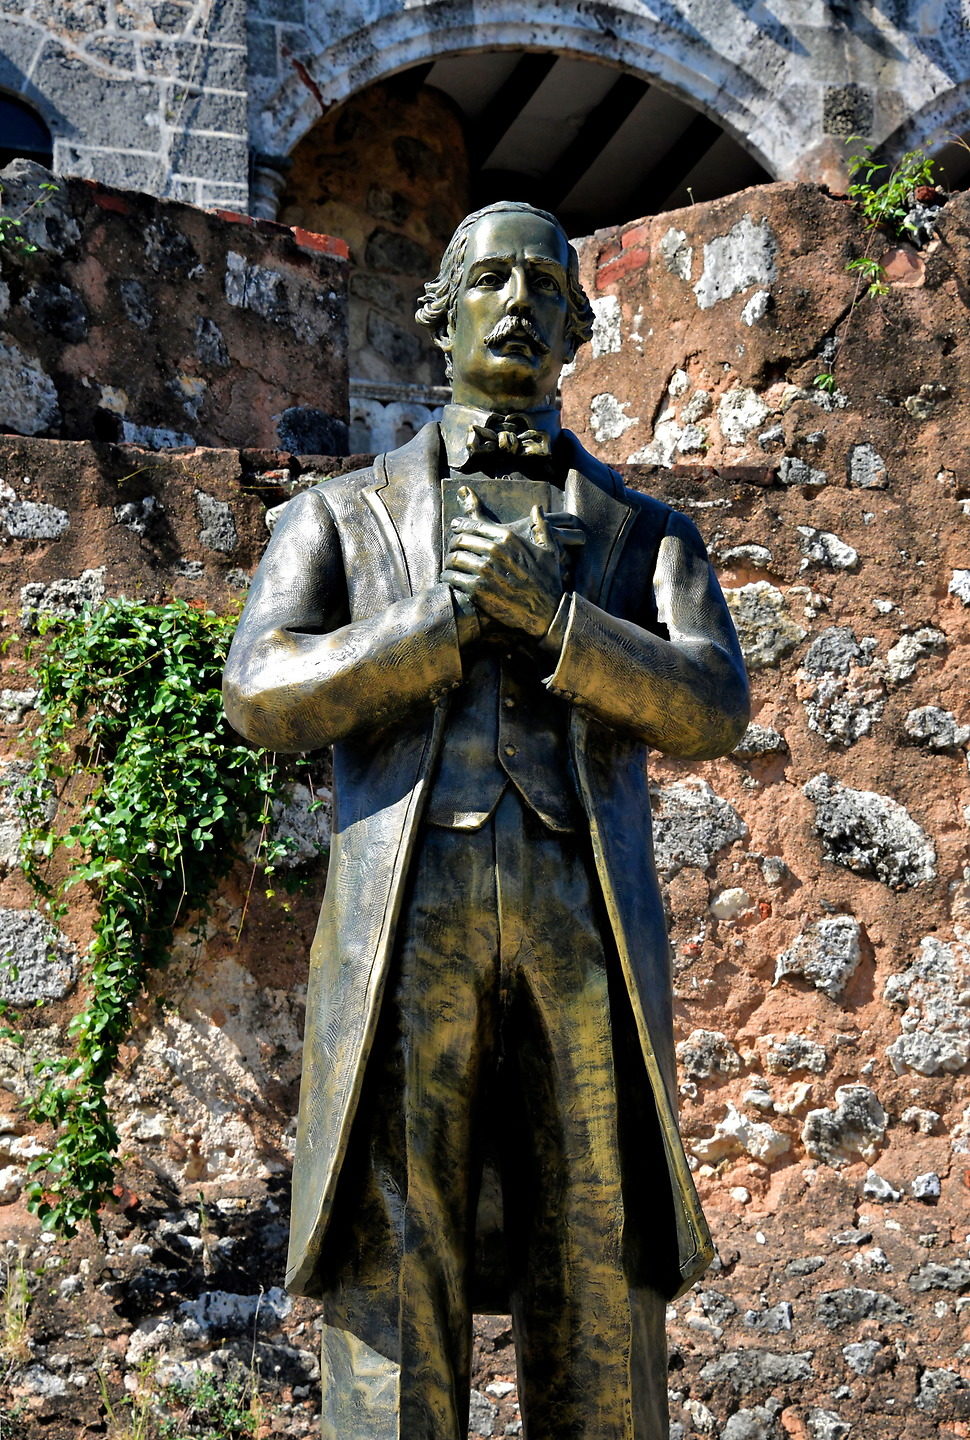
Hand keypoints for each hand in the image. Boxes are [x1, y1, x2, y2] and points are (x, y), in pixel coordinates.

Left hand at [441, 486, 584, 639]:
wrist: (547, 612)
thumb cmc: (548, 581)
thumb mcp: (550, 551)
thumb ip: (541, 527)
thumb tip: (537, 508)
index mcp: (508, 538)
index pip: (474, 525)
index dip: (460, 526)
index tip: (455, 528)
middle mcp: (495, 551)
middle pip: (460, 540)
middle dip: (453, 544)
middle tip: (452, 550)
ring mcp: (485, 571)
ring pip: (453, 558)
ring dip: (449, 562)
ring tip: (450, 566)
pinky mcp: (478, 590)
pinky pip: (453, 578)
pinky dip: (448, 578)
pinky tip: (450, 580)